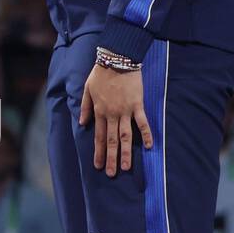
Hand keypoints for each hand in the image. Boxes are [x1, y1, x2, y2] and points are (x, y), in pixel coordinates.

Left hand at [80, 62, 152, 177]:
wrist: (117, 59)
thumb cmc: (101, 72)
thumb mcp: (87, 89)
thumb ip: (85, 107)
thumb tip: (82, 123)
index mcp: (99, 111)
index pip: (98, 137)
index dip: (98, 152)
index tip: (97, 165)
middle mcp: (112, 114)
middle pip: (111, 140)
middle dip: (110, 158)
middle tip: (111, 173)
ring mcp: (125, 110)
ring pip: (125, 135)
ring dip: (125, 152)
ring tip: (126, 167)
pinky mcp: (137, 104)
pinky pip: (142, 122)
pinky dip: (147, 133)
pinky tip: (150, 145)